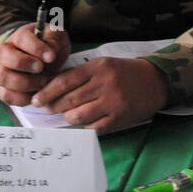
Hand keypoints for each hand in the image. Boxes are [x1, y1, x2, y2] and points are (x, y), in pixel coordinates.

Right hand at [0, 23, 70, 105]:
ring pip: (2, 77)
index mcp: (20, 37)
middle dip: (23, 63)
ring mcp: (4, 71)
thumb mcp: (58, 37)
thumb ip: (55, 38)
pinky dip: (22, 98)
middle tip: (41, 68)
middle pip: (2, 56)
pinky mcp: (7, 89)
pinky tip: (37, 94)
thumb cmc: (53, 46)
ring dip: (24, 82)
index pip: (21, 39)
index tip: (51, 57)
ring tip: (43, 81)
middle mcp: (7, 53)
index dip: (36, 48)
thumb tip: (51, 49)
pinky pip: (6, 95)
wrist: (50, 61)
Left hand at [29, 57, 168, 132]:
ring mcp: (113, 102)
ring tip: (68, 115)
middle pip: (69, 100)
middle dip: (54, 107)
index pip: (64, 81)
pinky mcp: (120, 117)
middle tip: (48, 109)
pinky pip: (94, 127)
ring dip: (69, 117)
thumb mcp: (104, 65)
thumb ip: (81, 75)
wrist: (156, 81)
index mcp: (98, 68)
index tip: (36, 100)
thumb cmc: (125, 73)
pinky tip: (85, 122)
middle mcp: (105, 83)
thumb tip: (52, 88)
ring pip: (79, 115)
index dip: (46, 93)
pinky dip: (86, 126)